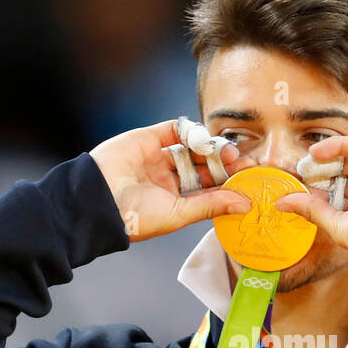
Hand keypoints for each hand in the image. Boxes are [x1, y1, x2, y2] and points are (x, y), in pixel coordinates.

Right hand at [89, 120, 252, 241]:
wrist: (97, 200)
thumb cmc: (135, 217)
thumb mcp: (179, 214)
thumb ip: (211, 205)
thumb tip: (244, 204)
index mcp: (175, 200)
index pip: (209, 189)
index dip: (229, 184)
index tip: (250, 180)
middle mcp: (168, 178)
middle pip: (204, 167)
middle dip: (224, 164)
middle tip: (243, 161)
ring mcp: (158, 157)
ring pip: (192, 148)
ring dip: (211, 148)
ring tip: (227, 151)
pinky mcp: (147, 139)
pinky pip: (174, 130)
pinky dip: (191, 131)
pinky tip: (205, 138)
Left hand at [274, 136, 347, 254]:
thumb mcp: (336, 225)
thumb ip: (311, 210)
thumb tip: (282, 204)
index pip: (341, 200)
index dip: (320, 195)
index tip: (299, 192)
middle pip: (346, 179)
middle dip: (323, 176)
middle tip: (303, 174)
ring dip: (329, 161)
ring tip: (308, 163)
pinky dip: (339, 146)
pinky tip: (318, 152)